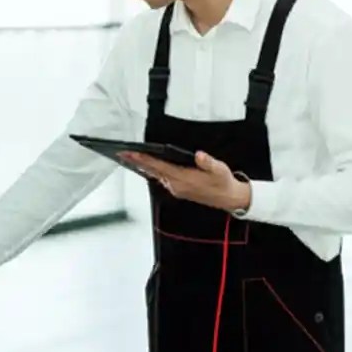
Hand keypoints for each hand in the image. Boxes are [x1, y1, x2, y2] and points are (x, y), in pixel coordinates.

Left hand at [120, 150, 250, 211]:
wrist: (229, 198)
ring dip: (144, 166)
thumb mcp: (220, 169)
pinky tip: (147, 165)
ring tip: (131, 156)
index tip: (132, 154)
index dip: (145, 160)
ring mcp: (176, 188)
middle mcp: (177, 185)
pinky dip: (153, 170)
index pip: (160, 167)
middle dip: (138, 162)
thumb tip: (199, 156)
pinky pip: (161, 178)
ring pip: (156, 175)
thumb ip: (208, 162)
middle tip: (123, 153)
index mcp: (184, 179)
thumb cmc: (223, 182)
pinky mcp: (178, 189)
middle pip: (153, 171)